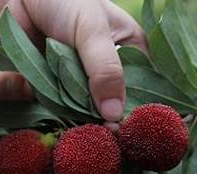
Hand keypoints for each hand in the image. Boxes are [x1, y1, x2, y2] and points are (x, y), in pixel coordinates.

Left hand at [0, 0, 146, 121]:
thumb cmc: (63, 0)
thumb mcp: (93, 29)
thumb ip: (105, 69)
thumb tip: (115, 114)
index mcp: (129, 48)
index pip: (140, 86)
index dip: (135, 108)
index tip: (126, 129)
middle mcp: (107, 68)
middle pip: (113, 103)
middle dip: (107, 119)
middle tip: (104, 136)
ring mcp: (80, 79)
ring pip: (87, 109)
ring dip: (83, 120)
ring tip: (84, 135)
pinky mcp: (55, 86)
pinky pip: (62, 108)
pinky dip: (60, 117)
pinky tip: (64, 128)